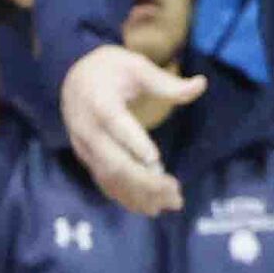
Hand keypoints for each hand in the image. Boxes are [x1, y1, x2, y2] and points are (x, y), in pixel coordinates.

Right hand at [59, 42, 203, 216]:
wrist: (72, 78)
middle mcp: (87, 129)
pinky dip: (127, 197)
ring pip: (110, 177)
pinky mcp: (87, 159)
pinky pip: (105, 183)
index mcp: (99, 100)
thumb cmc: (110, 69)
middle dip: (145, 181)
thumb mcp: (136, 65)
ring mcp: (84, 148)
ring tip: (172, 202)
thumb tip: (201, 84)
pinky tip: (151, 206)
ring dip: (140, 194)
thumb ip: (166, 82)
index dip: (134, 143)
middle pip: (114, 161)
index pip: (115, 124)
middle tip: (176, 191)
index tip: (156, 161)